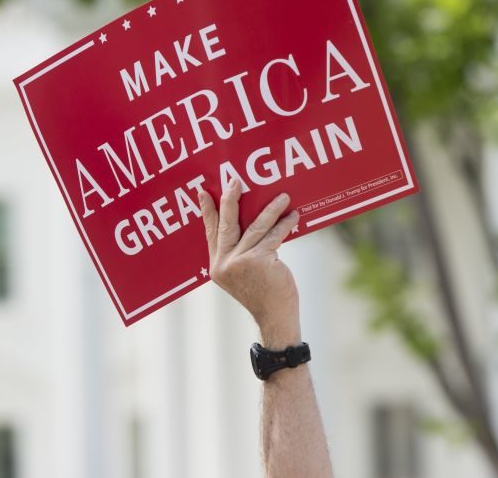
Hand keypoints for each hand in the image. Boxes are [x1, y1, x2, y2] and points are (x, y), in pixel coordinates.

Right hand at [199, 179, 301, 348]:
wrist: (275, 318)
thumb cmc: (263, 294)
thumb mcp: (244, 275)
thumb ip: (239, 252)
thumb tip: (252, 222)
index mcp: (216, 266)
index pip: (210, 232)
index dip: (208, 211)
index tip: (204, 191)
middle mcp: (224, 263)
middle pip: (227, 223)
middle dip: (231, 198)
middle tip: (236, 179)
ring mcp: (240, 262)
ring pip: (255, 226)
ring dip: (271, 208)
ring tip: (283, 195)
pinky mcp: (259, 260)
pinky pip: (273, 235)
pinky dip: (285, 224)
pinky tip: (294, 216)